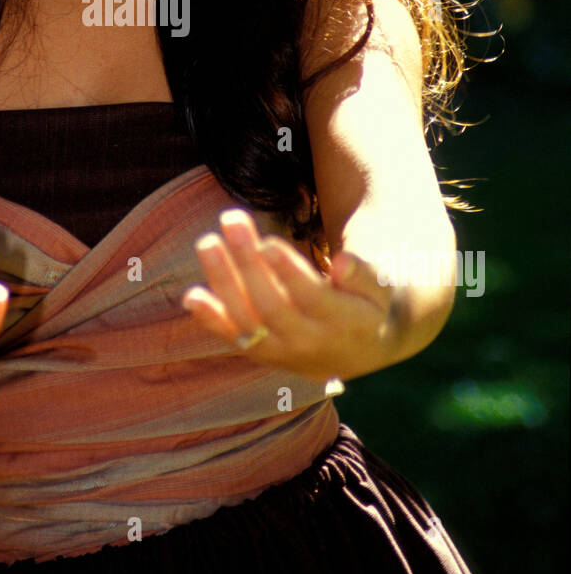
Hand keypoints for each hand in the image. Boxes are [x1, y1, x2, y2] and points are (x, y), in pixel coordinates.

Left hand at [180, 209, 396, 381]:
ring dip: (223, 281)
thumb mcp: (383, 291)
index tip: (268, 242)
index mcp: (341, 323)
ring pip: (246, 320)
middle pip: (271, 304)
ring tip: (208, 242)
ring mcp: (281, 352)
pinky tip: (191, 295)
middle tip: (232, 219)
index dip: (288, 271)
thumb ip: (366, 275)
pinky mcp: (262, 353)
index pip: (310, 298)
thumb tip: (343, 262)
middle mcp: (307, 342)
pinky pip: (232, 338)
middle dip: (248, 262)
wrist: (362, 353)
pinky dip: (210, 318)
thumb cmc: (371, 307)